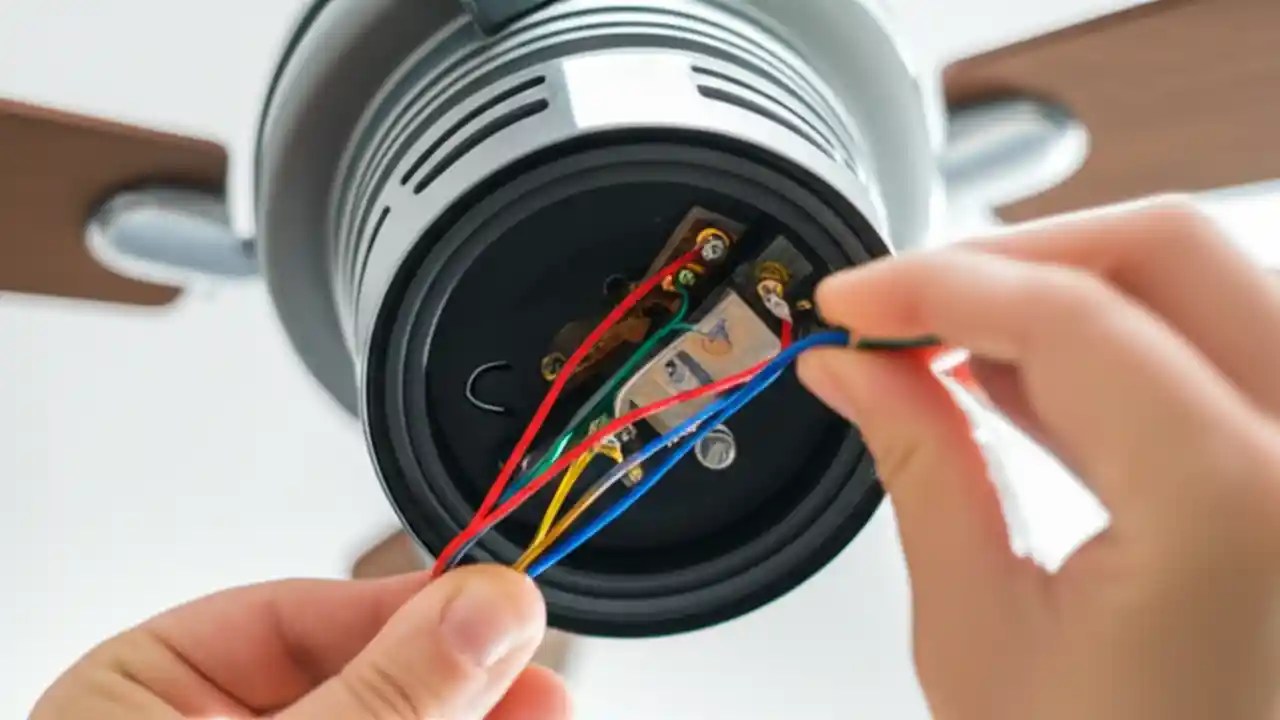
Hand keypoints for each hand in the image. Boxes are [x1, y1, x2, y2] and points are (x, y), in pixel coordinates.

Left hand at [31, 565, 569, 718]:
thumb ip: (385, 689)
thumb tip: (487, 603)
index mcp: (140, 692)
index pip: (302, 611)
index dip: (417, 606)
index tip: (506, 608)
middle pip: (362, 677)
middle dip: (462, 678)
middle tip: (543, 678)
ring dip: (476, 716)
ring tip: (548, 709)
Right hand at [799, 198, 1279, 719]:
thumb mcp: (985, 640)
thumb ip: (921, 468)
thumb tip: (857, 372)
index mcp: (1238, 506)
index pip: (1067, 312)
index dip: (933, 283)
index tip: (856, 302)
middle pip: (1165, 249)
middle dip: (1012, 257)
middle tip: (904, 306)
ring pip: (1203, 288)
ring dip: (1065, 295)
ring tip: (950, 350)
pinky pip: (1225, 356)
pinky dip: (1122, 347)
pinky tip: (1034, 383)